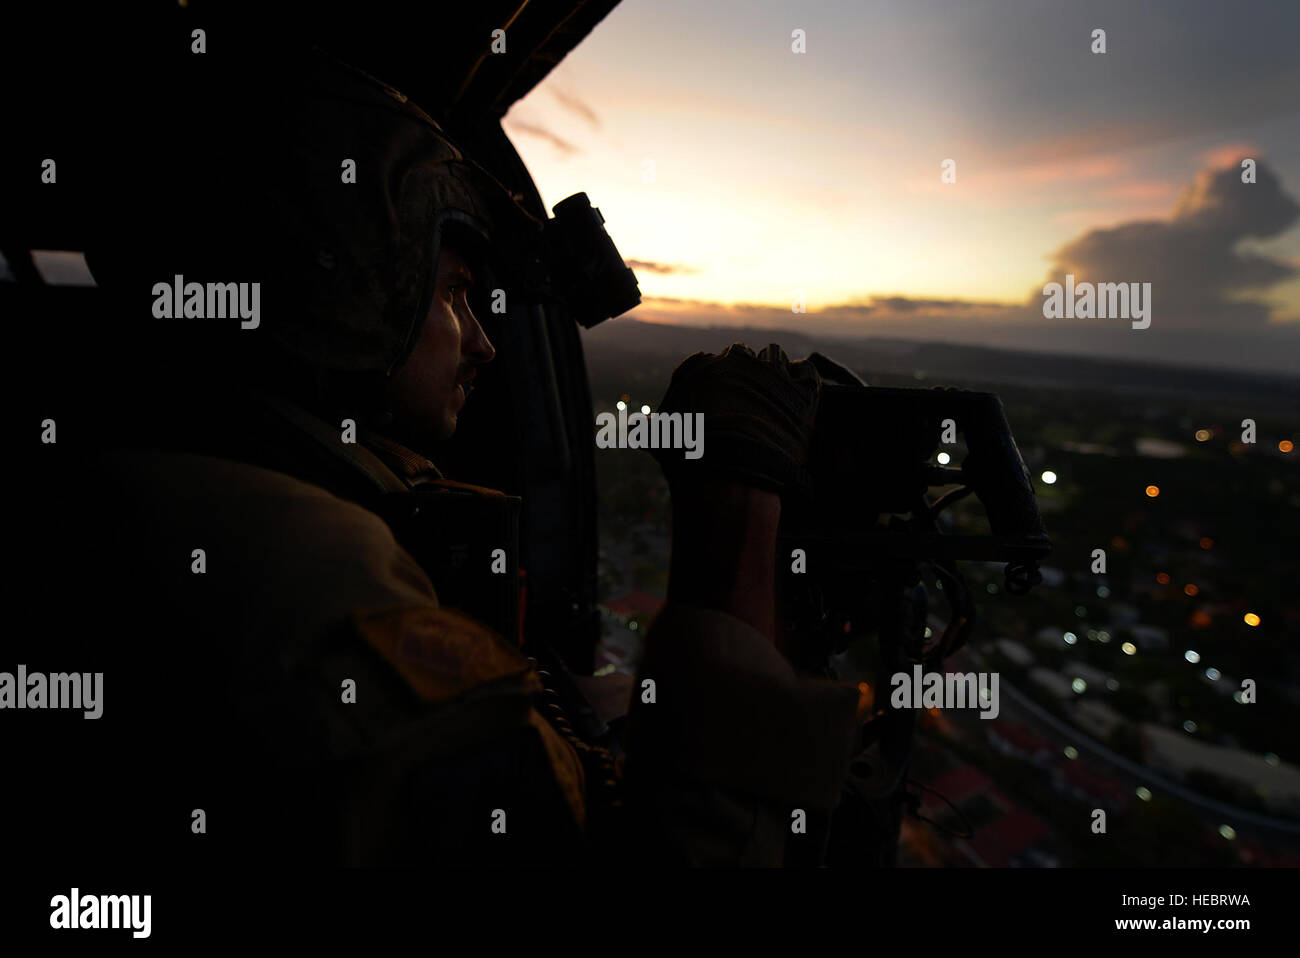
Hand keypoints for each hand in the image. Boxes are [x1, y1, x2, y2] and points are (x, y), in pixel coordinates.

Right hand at [651, 343, 820, 493]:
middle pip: (743, 355)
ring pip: (774, 357)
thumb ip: (654, 426)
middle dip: (745, 373)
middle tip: (747, 402)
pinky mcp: (801, 393)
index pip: (712, 360)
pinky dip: (802, 381)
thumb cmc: (691, 460)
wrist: (729, 479)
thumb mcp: (662, 440)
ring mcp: (772, 375)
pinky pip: (806, 371)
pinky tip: (797, 397)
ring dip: (773, 373)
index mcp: (703, 367)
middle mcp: (737, 362)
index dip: (717, 379)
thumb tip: (639, 429)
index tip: (720, 398)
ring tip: (773, 397)